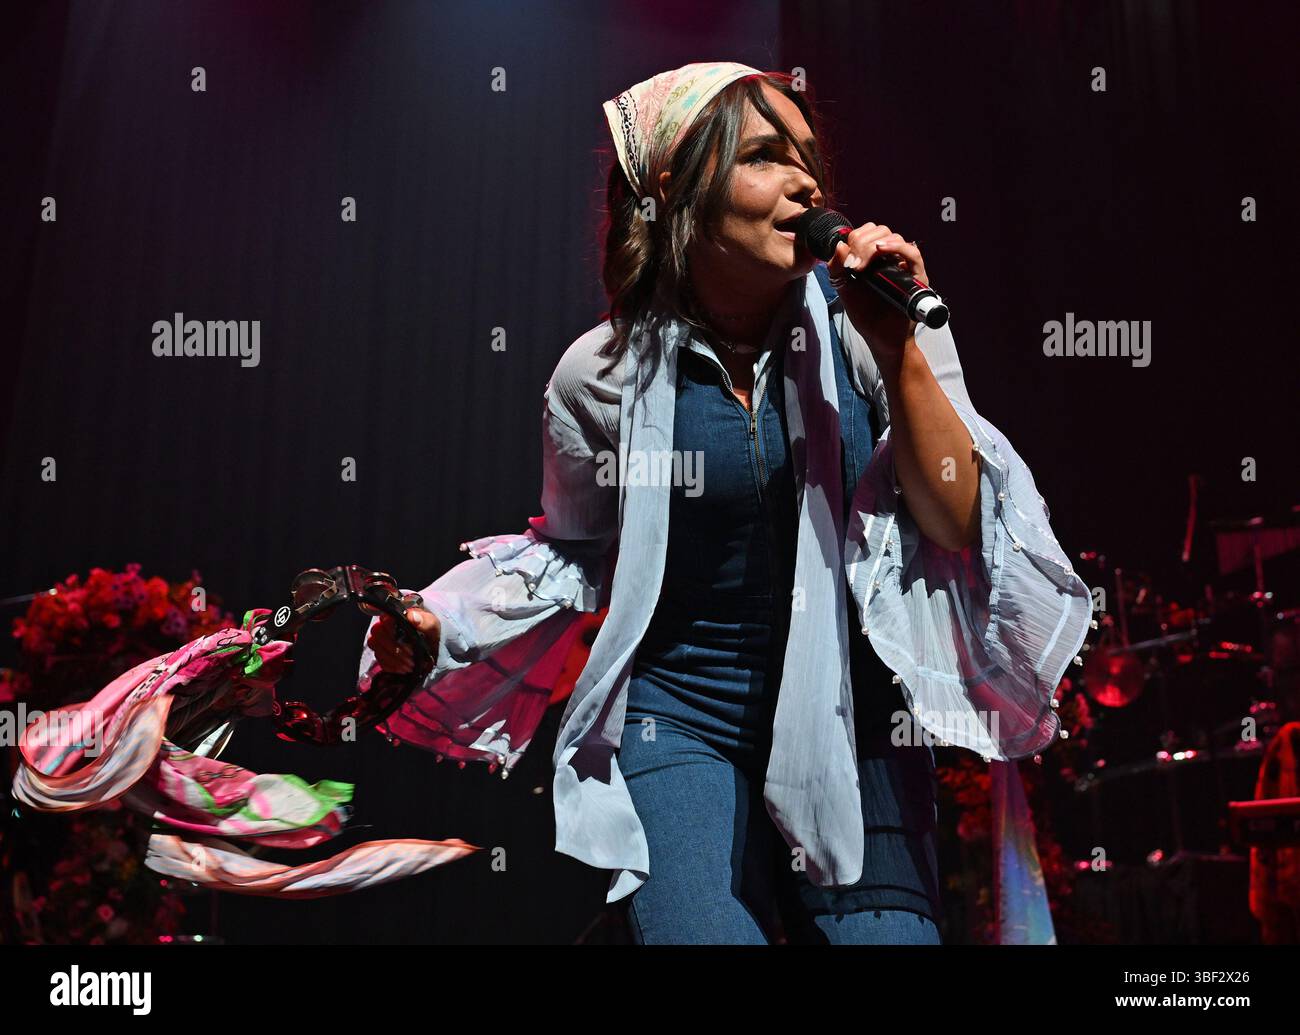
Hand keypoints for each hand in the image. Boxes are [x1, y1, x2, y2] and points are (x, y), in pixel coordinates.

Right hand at [366, 606, 439, 674]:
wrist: (432, 650)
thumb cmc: (430, 634)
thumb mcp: (433, 627)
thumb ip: (425, 621)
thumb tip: (412, 616)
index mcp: (396, 617)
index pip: (384, 621)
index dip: (393, 631)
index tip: (407, 640)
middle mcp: (384, 627)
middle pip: (378, 637)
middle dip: (396, 649)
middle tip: (411, 655)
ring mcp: (381, 642)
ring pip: (378, 650)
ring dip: (395, 660)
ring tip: (411, 664)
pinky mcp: (381, 654)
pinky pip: (380, 661)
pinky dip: (393, 667)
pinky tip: (405, 668)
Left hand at [824, 222, 928, 359]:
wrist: (880, 338)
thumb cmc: (866, 315)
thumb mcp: (845, 289)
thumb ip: (837, 268)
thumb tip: (840, 244)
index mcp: (874, 258)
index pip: (868, 232)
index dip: (855, 239)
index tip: (846, 260)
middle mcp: (890, 258)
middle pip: (880, 231)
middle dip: (862, 243)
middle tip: (853, 265)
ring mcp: (904, 266)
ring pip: (895, 238)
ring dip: (874, 245)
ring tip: (862, 265)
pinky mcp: (916, 277)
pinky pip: (913, 254)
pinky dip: (898, 247)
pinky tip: (881, 250)